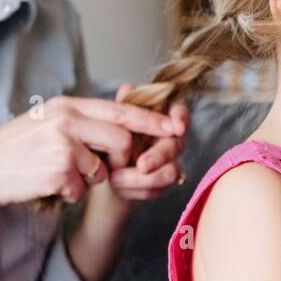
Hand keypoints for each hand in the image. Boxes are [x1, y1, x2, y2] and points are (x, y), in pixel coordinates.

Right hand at [0, 94, 175, 207]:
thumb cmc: (12, 152)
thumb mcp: (46, 125)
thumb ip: (79, 124)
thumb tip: (119, 131)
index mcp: (67, 106)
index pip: (122, 111)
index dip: (153, 121)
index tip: (176, 128)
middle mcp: (68, 120)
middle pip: (123, 141)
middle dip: (120, 162)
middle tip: (100, 169)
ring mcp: (63, 144)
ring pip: (104, 169)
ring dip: (88, 180)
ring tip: (60, 175)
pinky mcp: (58, 170)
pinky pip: (82, 188)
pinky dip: (68, 193)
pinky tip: (46, 185)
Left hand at [102, 84, 188, 201]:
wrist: (99, 169)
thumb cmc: (108, 137)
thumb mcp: (110, 121)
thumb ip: (122, 107)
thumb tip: (128, 89)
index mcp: (161, 117)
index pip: (180, 112)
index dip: (181, 119)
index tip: (177, 128)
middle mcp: (170, 138)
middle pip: (176, 146)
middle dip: (159, 157)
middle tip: (142, 166)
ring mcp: (168, 163)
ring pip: (171, 173)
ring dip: (143, 180)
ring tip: (114, 178)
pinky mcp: (162, 185)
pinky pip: (157, 191)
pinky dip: (135, 191)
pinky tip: (119, 186)